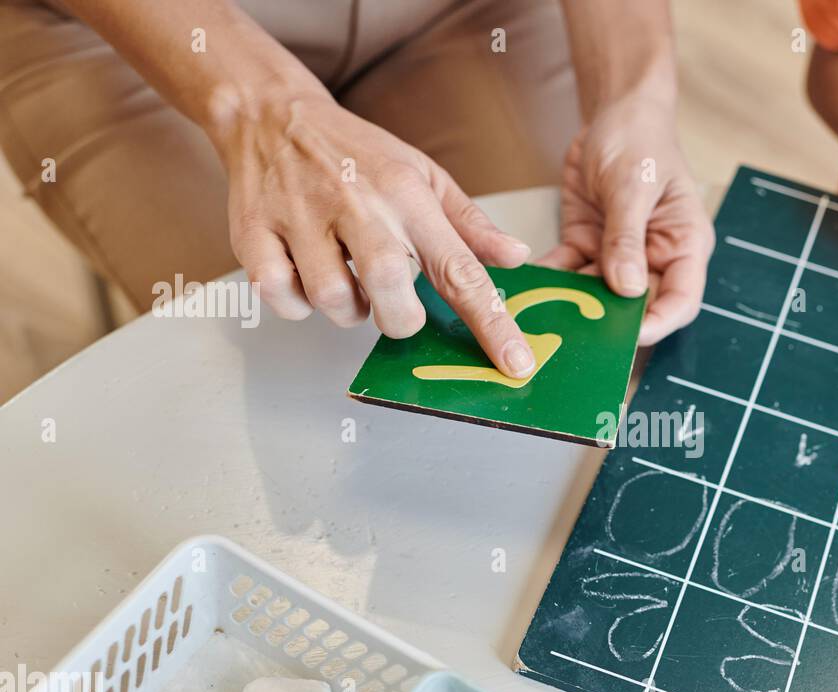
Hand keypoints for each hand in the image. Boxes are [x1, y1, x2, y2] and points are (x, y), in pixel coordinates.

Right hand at [216, 92, 537, 376]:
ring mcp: (301, 217)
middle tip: (395, 306)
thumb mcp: (424, 176)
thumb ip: (470, 225)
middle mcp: (357, 204)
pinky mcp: (255, 231)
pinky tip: (306, 277)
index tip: (515, 364)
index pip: (460, 269)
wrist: (272, 115)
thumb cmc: (359, 155)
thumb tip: (517, 258)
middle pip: (388, 286)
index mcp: (406, 195)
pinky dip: (296, 303)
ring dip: (348, 310)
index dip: (491, 323)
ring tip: (349, 282)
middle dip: (398, 318)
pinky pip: (280, 294)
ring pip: (332, 299)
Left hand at [538, 100, 713, 344]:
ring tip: (547, 314)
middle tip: (579, 331)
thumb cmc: (640, 138)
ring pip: (599, 296)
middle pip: (638, 306)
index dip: (659, 322)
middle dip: (610, 321)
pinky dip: (552, 280)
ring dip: (574, 305)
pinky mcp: (589, 246)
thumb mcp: (633, 185)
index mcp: (683, 244)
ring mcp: (620, 256)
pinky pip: (569, 273)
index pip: (681, 299)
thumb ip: (628, 237)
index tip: (631, 334)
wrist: (615, 112)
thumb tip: (627, 289)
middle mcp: (655, 257)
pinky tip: (530, 287)